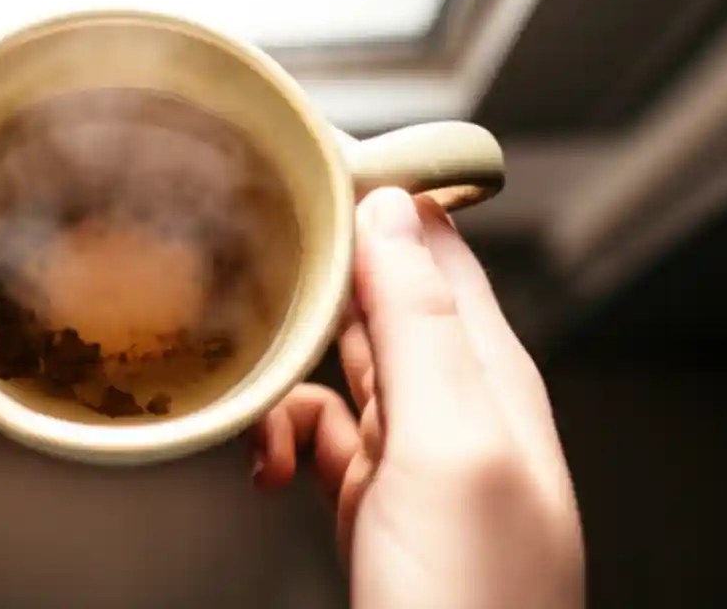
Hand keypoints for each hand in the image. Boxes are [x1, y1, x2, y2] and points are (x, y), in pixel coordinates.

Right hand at [252, 188, 583, 608]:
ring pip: (337, 363)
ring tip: (247, 382)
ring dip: (286, 366)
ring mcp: (409, 451)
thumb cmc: (467, 599)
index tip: (301, 162)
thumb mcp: (450, 443)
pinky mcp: (369, 495)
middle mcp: (451, 401)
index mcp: (485, 370)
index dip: (370, 195)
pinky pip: (317, 432)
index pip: (432, 245)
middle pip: (375, 297)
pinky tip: (266, 459)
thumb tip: (391, 209)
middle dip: (310, 276)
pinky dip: (282, 435)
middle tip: (241, 259)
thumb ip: (424, 323)